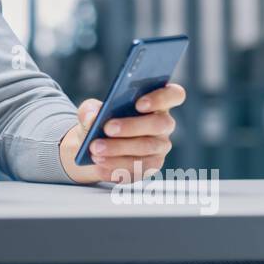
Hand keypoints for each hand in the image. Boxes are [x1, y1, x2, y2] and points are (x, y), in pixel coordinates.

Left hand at [58, 83, 183, 183]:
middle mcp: (164, 124)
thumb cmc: (99, 121)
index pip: (174, 94)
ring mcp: (160, 147)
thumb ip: (90, 110)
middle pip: (159, 123)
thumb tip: (93, 117)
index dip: (161, 97)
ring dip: (119, 148)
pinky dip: (116, 165)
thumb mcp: (90, 110)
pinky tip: (100, 162)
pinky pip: (139, 168)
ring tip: (95, 148)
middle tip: (107, 128)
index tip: (139, 103)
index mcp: (156, 102)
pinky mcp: (151, 167)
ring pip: (147, 147)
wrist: (93, 146)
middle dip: (132, 126)